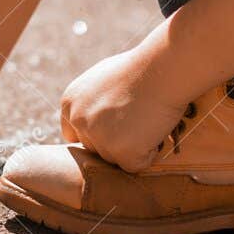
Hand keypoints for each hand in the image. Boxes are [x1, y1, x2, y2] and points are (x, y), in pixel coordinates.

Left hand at [60, 47, 187, 172]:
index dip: (97, 134)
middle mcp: (79, 121)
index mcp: (70, 103)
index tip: (115, 126)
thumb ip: (92, 102)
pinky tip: (154, 129)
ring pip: (115, 159)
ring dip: (133, 146)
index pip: (74, 135)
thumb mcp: (103, 78)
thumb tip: (91, 121)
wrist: (163, 68)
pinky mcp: (121, 152)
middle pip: (95, 150)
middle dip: (116, 142)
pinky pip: (135, 166)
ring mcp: (99, 138)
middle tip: (138, 118)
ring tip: (147, 118)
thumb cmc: (141, 68)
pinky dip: (148, 154)